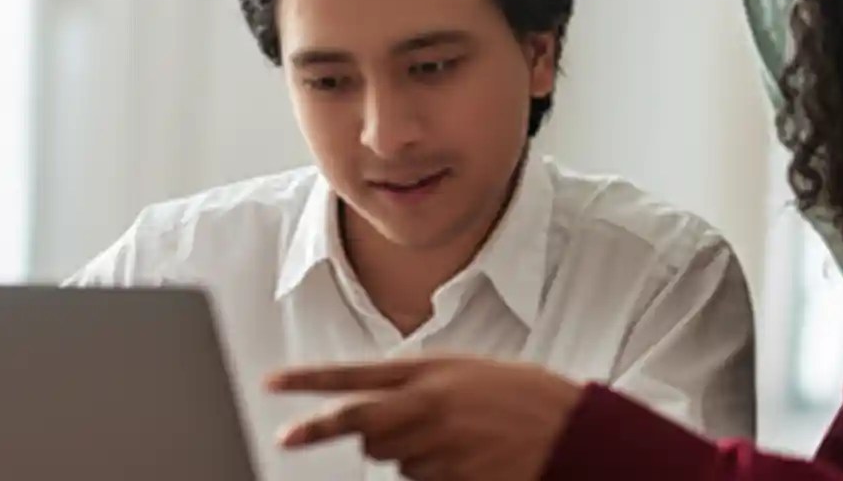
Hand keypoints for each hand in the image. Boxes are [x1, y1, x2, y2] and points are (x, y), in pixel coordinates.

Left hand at [265, 356, 583, 480]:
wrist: (570, 431)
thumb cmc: (525, 398)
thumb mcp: (469, 372)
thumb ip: (422, 385)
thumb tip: (382, 409)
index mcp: (431, 372)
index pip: (351, 378)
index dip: (308, 385)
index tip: (272, 386)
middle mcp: (428, 409)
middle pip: (363, 431)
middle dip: (372, 433)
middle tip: (405, 427)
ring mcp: (438, 448)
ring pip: (393, 461)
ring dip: (414, 454)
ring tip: (462, 439)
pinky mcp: (450, 478)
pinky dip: (438, 473)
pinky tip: (471, 458)